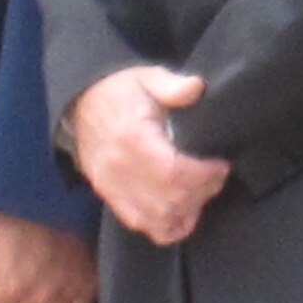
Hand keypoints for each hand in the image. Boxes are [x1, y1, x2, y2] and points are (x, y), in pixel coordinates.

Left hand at [0, 211, 97, 302]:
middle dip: (6, 302)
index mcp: (12, 284)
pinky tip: (58, 277)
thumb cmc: (23, 208)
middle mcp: (42, 296)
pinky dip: (63, 300)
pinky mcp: (90, 287)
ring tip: (34, 272)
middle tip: (10, 271)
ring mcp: (69, 292)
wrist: (75, 190)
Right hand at [67, 66, 230, 246]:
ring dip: (186, 211)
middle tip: (216, 176)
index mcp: (133, 138)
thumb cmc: (120, 91)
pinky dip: (165, 225)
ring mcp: (112, 187)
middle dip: (201, 192)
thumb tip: (196, 88)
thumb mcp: (147, 77)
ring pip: (156, 218)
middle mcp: (120, 168)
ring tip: (202, 191)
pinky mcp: (109, 196)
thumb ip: (172, 85)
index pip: (172, 172)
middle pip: (168, 200)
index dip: (203, 176)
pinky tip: (182, 213)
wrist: (82, 104)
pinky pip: (139, 223)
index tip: (220, 165)